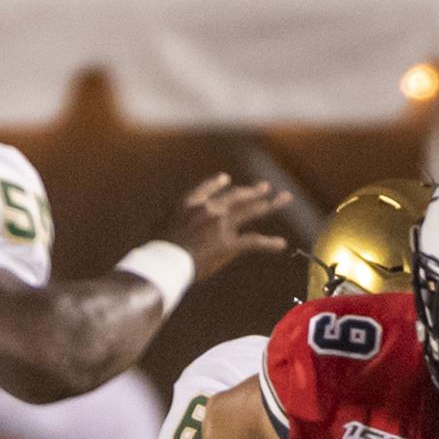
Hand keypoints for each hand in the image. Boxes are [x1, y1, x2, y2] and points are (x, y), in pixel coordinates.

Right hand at [164, 175, 291, 279]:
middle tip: (265, 188)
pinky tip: (282, 245)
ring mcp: (222, 224)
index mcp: (190, 202)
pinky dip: (269, 244)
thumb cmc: (155, 249)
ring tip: (283, 199)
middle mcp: (210, 208)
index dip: (218, 184)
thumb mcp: (160, 227)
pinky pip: (254, 242)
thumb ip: (172, 223)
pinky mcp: (229, 243)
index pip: (208, 189)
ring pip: (251, 211)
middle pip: (236, 196)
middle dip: (252, 192)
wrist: (164, 259)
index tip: (226, 180)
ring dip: (269, 204)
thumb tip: (172, 231)